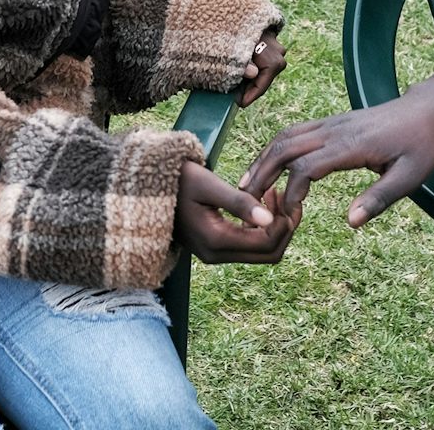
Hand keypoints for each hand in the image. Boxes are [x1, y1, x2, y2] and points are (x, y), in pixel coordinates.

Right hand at [174, 161, 293, 263]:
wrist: (149, 189)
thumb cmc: (177, 180)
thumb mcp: (208, 184)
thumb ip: (239, 202)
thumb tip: (270, 218)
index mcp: (216, 240)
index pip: (266, 244)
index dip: (283, 223)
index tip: (283, 193)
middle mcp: (216, 255)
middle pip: (269, 255)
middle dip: (284, 228)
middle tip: (284, 196)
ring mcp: (215, 255)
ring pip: (261, 253)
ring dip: (274, 228)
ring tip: (272, 194)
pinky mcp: (215, 248)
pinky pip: (249, 246)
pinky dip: (262, 228)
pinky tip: (259, 201)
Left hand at [237, 29, 285, 107]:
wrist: (237, 8)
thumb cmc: (234, 29)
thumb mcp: (235, 49)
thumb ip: (243, 64)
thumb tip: (253, 73)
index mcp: (273, 60)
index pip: (262, 86)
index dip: (250, 97)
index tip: (239, 105)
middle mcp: (280, 55)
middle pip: (264, 79)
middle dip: (250, 88)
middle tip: (234, 95)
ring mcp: (278, 49)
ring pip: (264, 71)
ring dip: (251, 77)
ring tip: (235, 83)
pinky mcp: (273, 45)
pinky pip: (264, 62)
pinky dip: (253, 67)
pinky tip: (241, 72)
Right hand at [240, 91, 433, 227]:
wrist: (430, 109)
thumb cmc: (423, 145)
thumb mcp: (410, 177)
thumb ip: (379, 199)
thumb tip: (350, 222)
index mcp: (351, 145)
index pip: (306, 167)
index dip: (291, 193)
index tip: (286, 217)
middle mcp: (335, 129)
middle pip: (284, 148)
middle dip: (261, 174)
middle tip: (244, 202)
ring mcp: (331, 122)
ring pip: (285, 136)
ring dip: (263, 160)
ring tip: (246, 185)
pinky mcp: (331, 122)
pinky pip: (295, 131)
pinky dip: (275, 148)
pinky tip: (268, 165)